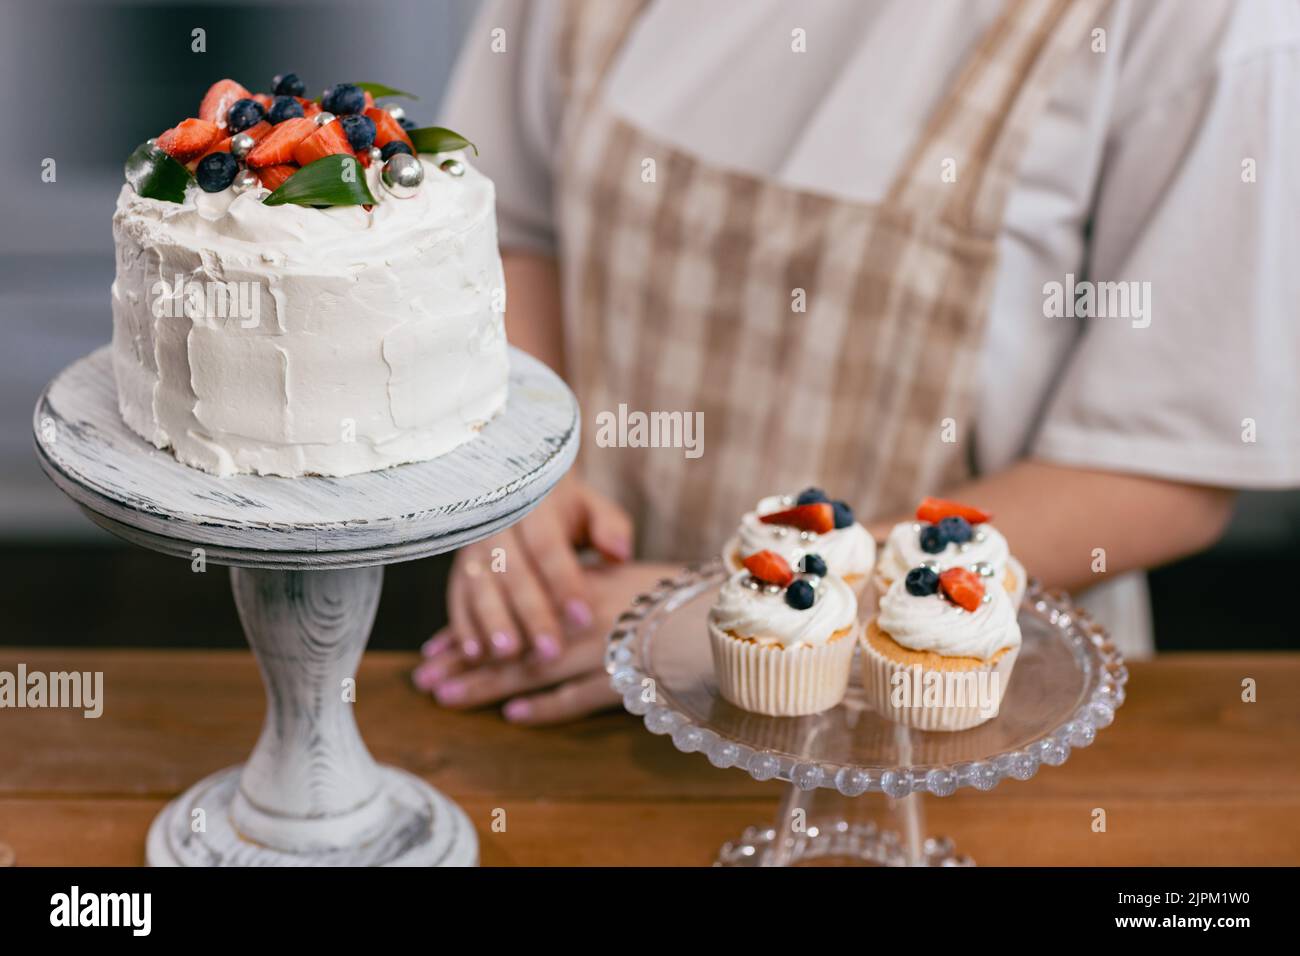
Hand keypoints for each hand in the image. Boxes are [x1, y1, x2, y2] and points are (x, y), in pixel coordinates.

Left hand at [413, 561, 678, 724]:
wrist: (724, 612)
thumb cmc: (667, 595)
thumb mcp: (617, 574)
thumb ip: (574, 584)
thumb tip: (526, 593)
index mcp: (580, 587)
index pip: (512, 609)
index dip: (470, 629)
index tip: (434, 646)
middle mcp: (586, 616)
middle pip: (514, 641)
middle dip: (464, 661)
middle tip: (424, 679)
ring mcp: (606, 649)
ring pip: (535, 669)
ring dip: (487, 685)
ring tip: (447, 697)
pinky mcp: (629, 679)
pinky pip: (581, 697)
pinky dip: (547, 708)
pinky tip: (515, 717)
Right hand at [441, 474, 632, 661]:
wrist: (521, 487)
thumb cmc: (568, 509)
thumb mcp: (593, 508)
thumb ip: (610, 528)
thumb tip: (619, 553)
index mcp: (536, 505)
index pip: (548, 546)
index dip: (564, 583)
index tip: (584, 618)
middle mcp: (498, 523)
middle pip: (513, 572)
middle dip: (532, 613)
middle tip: (551, 652)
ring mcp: (474, 545)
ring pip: (480, 585)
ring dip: (493, 622)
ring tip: (509, 653)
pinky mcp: (460, 567)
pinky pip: (457, 597)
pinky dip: (464, 625)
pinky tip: (476, 653)